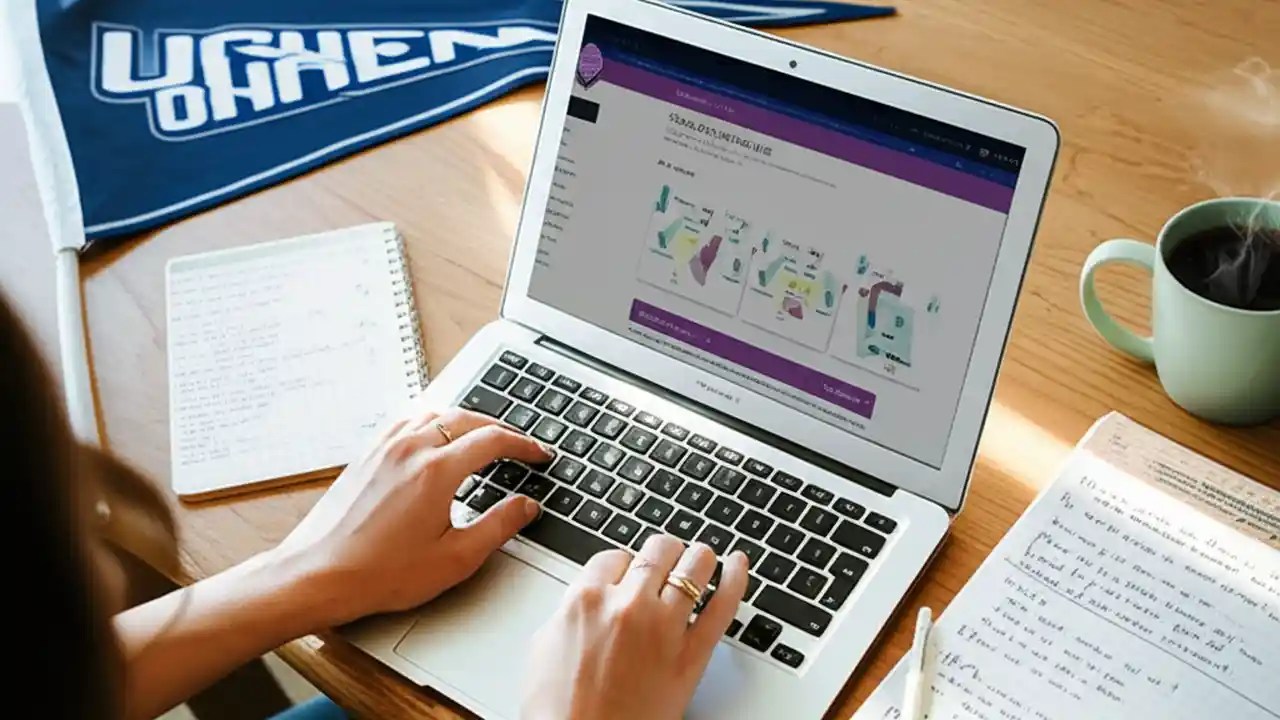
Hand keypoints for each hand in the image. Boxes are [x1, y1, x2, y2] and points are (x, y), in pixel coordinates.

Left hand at [272, 407, 552, 627]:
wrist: (319, 574)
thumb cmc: (381, 573)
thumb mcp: (455, 558)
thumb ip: (498, 526)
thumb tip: (525, 506)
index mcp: (437, 471)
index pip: (494, 440)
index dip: (524, 444)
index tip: (539, 454)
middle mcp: (411, 448)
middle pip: (468, 418)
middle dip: (500, 428)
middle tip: (519, 445)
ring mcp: (386, 447)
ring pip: (437, 413)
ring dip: (467, 420)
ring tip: (484, 437)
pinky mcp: (368, 454)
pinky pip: (409, 420)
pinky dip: (434, 422)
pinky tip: (437, 437)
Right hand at [522, 537, 749, 719]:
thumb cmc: (558, 712)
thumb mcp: (544, 649)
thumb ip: (569, 613)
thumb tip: (585, 600)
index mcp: (585, 600)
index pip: (614, 556)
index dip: (623, 564)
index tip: (628, 573)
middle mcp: (627, 605)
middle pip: (657, 550)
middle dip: (663, 553)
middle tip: (666, 561)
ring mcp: (663, 627)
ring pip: (694, 565)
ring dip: (698, 557)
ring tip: (700, 559)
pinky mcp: (692, 655)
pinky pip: (723, 605)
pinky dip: (735, 578)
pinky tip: (738, 564)